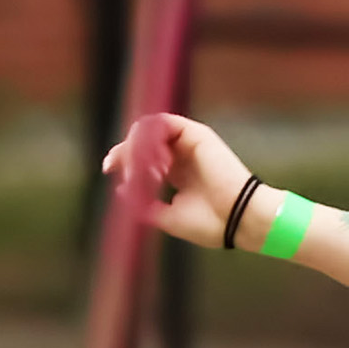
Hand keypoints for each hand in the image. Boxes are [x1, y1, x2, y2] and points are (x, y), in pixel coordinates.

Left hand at [101, 113, 251, 247]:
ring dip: (138, 146)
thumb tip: (121, 190)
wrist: (239, 220)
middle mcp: (182, 155)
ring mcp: (189, 144)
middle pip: (142, 141)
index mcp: (178, 173)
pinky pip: (164, 123)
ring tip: (145, 171)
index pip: (142, 158)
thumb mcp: (167, 217)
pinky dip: (152, 136)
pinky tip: (155, 159)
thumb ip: (144, 203)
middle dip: (125, 152)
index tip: (109, 169)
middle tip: (124, 170)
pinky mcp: (197, 135)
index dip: (122, 159)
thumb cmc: (211, 224)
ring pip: (150, 129)